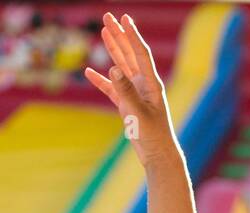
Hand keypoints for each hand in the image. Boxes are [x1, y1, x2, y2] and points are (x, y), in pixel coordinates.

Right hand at [84, 11, 175, 168]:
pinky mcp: (127, 105)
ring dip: (113, 50)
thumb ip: (125, 91)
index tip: (124, 19)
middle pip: (129, 54)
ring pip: (121, 67)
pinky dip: (101, 81)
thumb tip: (113, 69)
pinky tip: (89, 73)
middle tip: (108, 17)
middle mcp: (143, 85)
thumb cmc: (152, 135)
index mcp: (151, 84)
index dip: (131, 35)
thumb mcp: (138, 113)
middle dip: (119, 35)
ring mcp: (135, 94)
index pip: (141, 53)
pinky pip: (111, 89)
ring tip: (104, 32)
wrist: (157, 155)